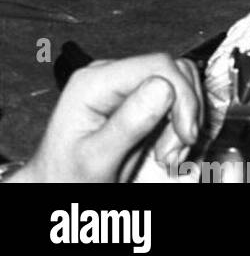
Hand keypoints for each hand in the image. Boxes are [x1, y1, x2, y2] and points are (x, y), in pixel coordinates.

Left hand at [12, 53, 203, 183]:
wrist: (57, 189)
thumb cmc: (65, 179)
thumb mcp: (95, 160)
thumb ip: (126, 124)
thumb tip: (163, 88)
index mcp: (94, 83)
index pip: (158, 65)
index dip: (182, 95)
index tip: (186, 133)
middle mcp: (110, 76)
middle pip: (172, 72)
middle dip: (183, 112)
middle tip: (174, 152)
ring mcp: (124, 86)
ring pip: (179, 84)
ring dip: (183, 121)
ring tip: (168, 156)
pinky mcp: (136, 100)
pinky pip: (174, 100)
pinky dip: (180, 125)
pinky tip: (167, 150)